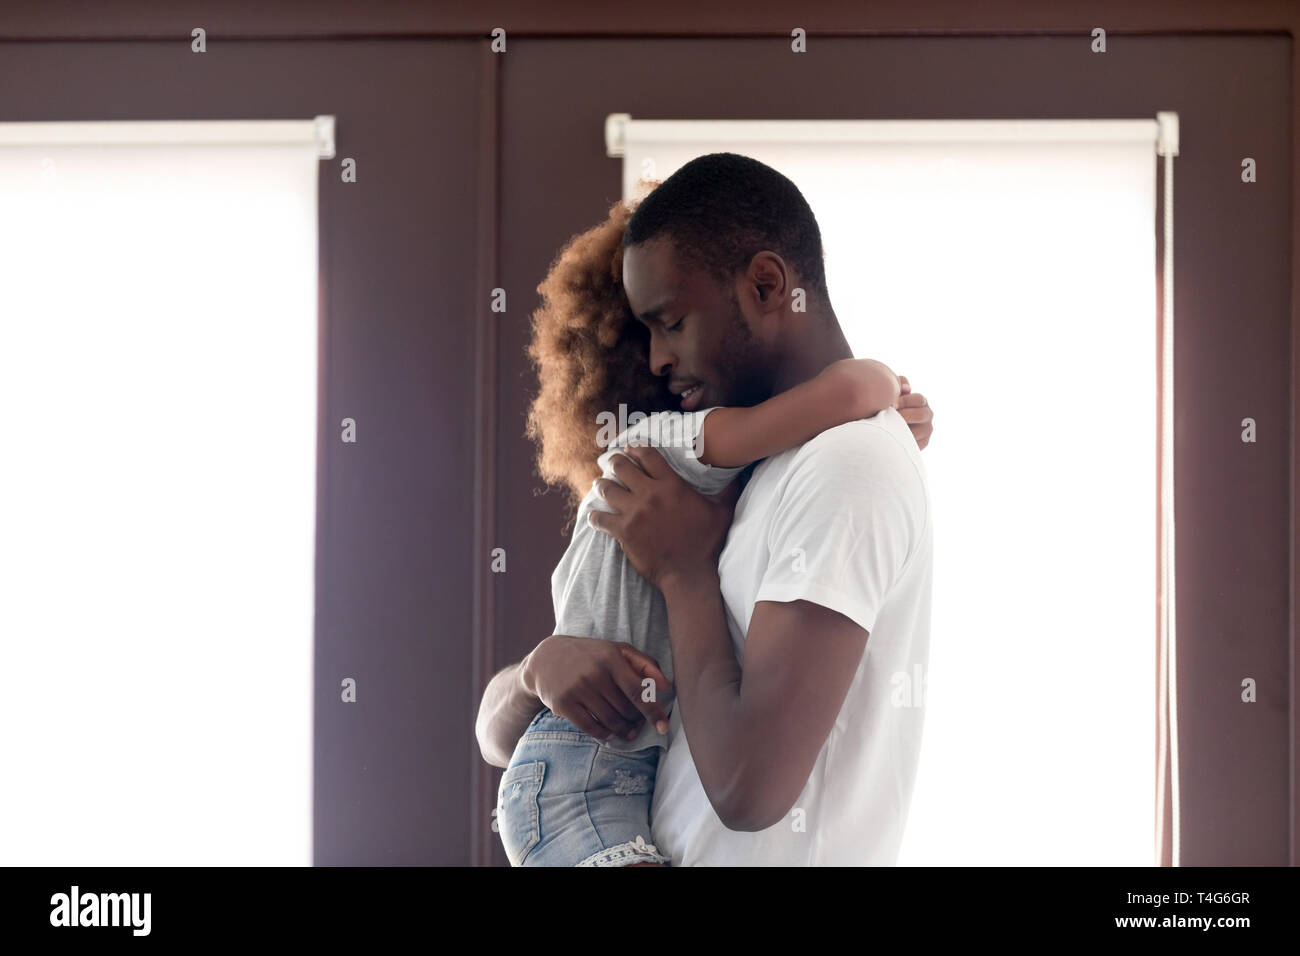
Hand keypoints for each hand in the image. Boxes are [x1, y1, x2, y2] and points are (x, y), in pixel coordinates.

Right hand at [522, 635, 672, 740]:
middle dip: (636, 721)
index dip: (653, 711)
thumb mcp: (617, 650)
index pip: (638, 690)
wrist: (547, 658)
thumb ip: (645, 664)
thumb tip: (666, 686)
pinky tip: (609, 732)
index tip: (663, 727)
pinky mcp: (563, 704)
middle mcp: (594, 673)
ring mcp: (577, 689)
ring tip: (628, 731)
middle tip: (638, 724)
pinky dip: (604, 734)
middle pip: (625, 710)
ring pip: (610, 721)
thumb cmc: (591, 655)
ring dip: (623, 731)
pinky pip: (591, 728)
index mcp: (611, 658)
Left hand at [588, 442, 738, 591]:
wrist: (689, 574)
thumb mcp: (722, 512)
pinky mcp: (623, 532)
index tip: (630, 448)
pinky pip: (600, 518)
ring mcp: (634, 513)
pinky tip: (594, 515)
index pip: (648, 456)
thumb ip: (727, 490)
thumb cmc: (707, 543)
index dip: (636, 448)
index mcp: (671, 485)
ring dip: (602, 485)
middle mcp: (650, 494)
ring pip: (607, 489)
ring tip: (600, 484)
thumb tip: (740, 473)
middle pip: (622, 467)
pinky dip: (595, 516)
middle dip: (614, 461)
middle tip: (610, 462)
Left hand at [895, 375, 933, 449]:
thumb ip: (899, 383)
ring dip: (902, 430)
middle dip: (904, 415)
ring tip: (888, 429)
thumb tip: (907, 388)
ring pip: (918, 431)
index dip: (905, 401)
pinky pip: (915, 444)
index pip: (918, 399)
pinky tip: (892, 439)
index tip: (891, 404)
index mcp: (921, 402)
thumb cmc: (889, 406)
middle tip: (889, 417)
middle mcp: (927, 415)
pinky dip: (903, 442)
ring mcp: (926, 430)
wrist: (884, 427)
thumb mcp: (893, 392)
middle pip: (921, 415)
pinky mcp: (922, 444)